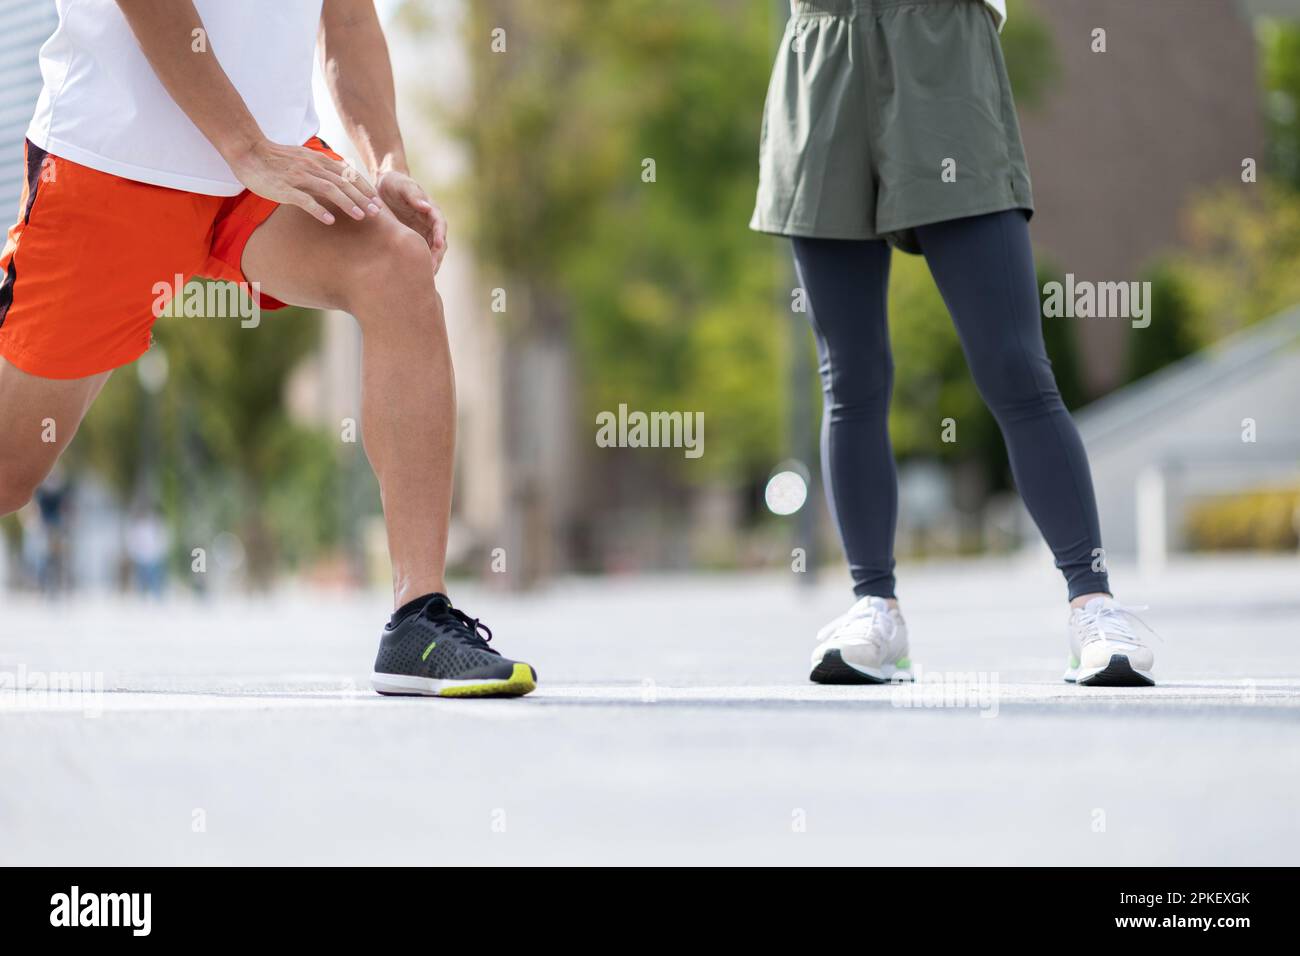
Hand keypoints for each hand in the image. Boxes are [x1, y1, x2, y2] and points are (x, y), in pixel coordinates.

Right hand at [227, 139, 380, 225]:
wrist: (249, 151)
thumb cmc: (277, 159)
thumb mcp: (304, 158)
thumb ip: (322, 168)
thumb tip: (340, 180)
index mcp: (319, 160)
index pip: (348, 174)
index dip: (364, 188)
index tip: (377, 201)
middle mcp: (313, 167)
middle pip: (344, 183)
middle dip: (362, 198)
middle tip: (377, 212)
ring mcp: (299, 176)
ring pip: (330, 190)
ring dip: (347, 203)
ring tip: (360, 216)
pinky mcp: (285, 188)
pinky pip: (305, 200)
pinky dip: (319, 210)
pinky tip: (330, 221)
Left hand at [376, 170, 448, 274]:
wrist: (383, 187)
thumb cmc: (394, 183)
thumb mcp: (402, 185)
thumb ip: (413, 194)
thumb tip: (426, 207)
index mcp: (431, 211)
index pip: (440, 224)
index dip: (440, 235)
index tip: (438, 245)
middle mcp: (430, 224)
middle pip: (439, 243)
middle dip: (436, 256)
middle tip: (430, 270)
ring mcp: (423, 234)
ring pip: (431, 252)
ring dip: (429, 265)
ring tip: (423, 280)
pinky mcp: (413, 241)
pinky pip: (419, 255)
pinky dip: (419, 265)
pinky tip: (412, 277)